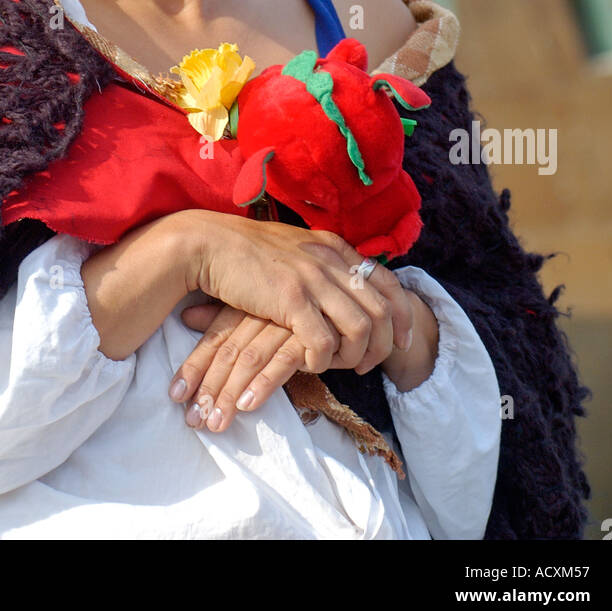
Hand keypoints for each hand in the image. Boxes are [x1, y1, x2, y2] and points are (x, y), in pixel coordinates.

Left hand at [170, 302, 306, 432]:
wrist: (348, 292)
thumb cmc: (297, 304)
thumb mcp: (258, 306)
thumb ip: (224, 312)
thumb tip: (186, 316)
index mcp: (246, 303)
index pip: (215, 338)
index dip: (194, 366)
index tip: (175, 395)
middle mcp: (261, 311)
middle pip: (227, 351)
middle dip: (207, 388)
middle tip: (192, 421)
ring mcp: (284, 321)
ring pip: (249, 359)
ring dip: (229, 393)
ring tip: (215, 422)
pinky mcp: (309, 334)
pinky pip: (282, 361)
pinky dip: (264, 384)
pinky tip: (249, 404)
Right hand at [187, 211, 413, 371]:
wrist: (209, 244)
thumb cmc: (245, 253)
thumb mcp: (294, 249)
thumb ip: (321, 263)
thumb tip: (343, 287)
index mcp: (333, 247)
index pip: (387, 281)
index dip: (401, 315)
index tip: (402, 340)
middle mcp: (329, 260)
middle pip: (380, 310)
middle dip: (382, 345)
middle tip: (366, 366)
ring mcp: (312, 278)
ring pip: (359, 328)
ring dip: (353, 355)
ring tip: (337, 366)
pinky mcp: (290, 299)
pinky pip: (323, 341)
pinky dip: (322, 360)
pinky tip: (310, 364)